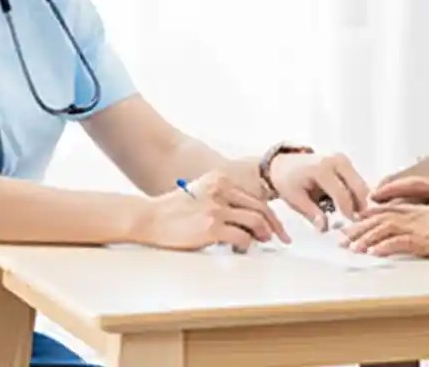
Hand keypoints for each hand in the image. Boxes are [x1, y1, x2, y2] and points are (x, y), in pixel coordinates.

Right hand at [137, 171, 288, 251]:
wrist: (148, 217)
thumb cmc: (173, 210)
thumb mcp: (201, 193)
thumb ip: (223, 199)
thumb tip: (248, 217)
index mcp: (220, 180)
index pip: (254, 196)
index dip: (269, 213)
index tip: (276, 224)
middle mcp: (221, 190)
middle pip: (260, 208)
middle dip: (274, 225)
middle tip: (280, 238)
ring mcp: (217, 208)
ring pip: (255, 222)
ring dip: (261, 236)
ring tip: (259, 243)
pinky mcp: (211, 227)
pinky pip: (242, 237)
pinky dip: (246, 245)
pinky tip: (240, 248)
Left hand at [268, 151, 370, 227]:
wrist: (285, 164)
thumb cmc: (288, 182)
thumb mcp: (295, 200)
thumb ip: (312, 214)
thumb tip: (325, 228)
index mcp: (321, 169)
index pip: (341, 193)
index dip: (347, 211)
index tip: (349, 224)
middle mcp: (336, 160)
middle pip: (358, 187)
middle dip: (359, 205)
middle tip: (355, 221)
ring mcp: (342, 159)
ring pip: (361, 184)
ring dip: (359, 200)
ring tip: (351, 214)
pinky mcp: (345, 161)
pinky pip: (357, 181)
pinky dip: (356, 194)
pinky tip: (348, 205)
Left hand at [340, 203, 428, 258]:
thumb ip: (428, 220)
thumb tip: (418, 229)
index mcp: (420, 208)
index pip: (388, 210)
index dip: (369, 216)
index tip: (354, 221)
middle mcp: (416, 214)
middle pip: (380, 219)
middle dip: (359, 229)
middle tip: (342, 238)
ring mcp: (419, 226)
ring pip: (384, 229)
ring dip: (365, 240)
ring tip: (350, 249)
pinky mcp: (425, 239)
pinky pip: (398, 243)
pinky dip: (383, 247)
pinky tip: (372, 254)